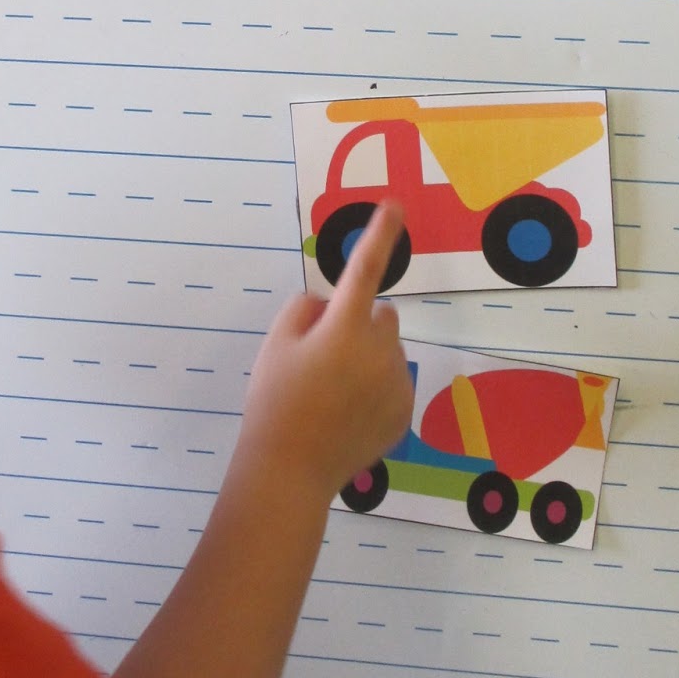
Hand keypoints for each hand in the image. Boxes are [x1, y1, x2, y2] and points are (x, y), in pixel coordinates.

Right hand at [235, 200, 413, 501]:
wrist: (290, 472)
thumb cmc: (275, 403)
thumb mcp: (274, 346)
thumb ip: (304, 311)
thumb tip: (329, 306)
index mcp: (345, 328)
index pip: (365, 269)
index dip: (380, 234)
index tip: (394, 205)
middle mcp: (380, 350)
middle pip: (379, 315)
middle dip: (357, 323)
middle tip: (321, 355)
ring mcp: (396, 383)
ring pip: (387, 350)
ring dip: (367, 357)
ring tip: (331, 393)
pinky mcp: (404, 412)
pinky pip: (393, 381)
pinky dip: (375, 388)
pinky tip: (346, 414)